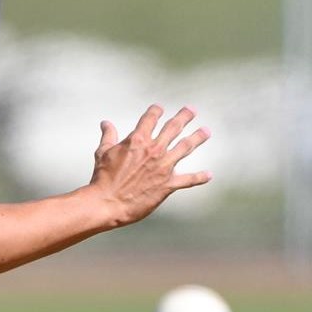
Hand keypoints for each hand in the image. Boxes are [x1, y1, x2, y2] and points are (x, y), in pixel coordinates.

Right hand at [87, 105, 210, 227]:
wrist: (107, 203)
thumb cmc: (102, 178)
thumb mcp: (103, 153)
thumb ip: (108, 136)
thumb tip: (106, 123)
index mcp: (137, 140)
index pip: (150, 119)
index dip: (155, 111)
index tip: (159, 108)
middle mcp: (154, 150)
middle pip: (173, 128)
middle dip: (184, 117)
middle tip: (192, 110)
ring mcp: (163, 167)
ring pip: (185, 147)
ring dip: (197, 138)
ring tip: (206, 131)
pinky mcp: (167, 185)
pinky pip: (188, 180)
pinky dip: (199, 177)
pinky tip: (209, 175)